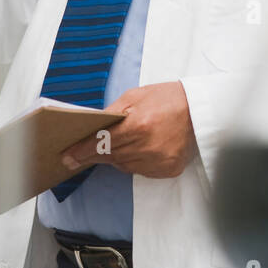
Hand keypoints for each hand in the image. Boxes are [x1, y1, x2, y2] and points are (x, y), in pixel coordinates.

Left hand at [60, 82, 197, 179]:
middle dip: (95, 154)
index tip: (68, 157)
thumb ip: (112, 113)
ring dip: (115, 157)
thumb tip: (91, 128)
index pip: (102, 142)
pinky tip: (137, 149)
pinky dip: (134, 162)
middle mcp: (148, 147)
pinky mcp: (169, 170)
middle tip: (78, 155)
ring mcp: (159, 162)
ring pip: (124, 165)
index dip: (82, 150)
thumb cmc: (166, 98)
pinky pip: (140, 171)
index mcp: (139, 125)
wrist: (199, 109)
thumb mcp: (135, 96)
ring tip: (117, 144)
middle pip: (110, 156)